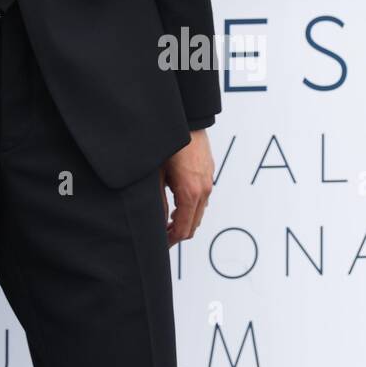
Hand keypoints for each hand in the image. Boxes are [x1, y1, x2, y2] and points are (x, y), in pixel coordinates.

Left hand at [160, 129, 213, 247]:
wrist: (187, 122)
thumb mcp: (156, 176)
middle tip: (162, 236)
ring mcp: (208, 182)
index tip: (161, 244)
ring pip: (199, 212)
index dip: (172, 240)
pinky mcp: (209, 174)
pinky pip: (203, 199)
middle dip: (178, 233)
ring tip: (167, 220)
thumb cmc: (168, 146)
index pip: (184, 229)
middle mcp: (204, 190)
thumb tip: (158, 222)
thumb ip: (159, 202)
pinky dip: (191, 207)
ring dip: (185, 220)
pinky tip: (177, 203)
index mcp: (190, 193)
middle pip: (194, 224)